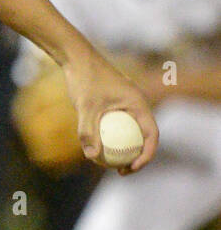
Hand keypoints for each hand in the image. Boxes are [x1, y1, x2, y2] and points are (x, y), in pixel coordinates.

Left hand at [63, 53, 158, 173]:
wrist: (76, 57)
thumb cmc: (84, 79)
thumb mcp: (85, 107)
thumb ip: (88, 131)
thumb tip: (92, 157)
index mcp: (140, 104)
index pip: (152, 135)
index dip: (146, 155)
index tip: (132, 167)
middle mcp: (137, 104)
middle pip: (144, 136)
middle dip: (136, 157)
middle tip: (121, 171)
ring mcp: (126, 103)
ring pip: (130, 131)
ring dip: (124, 149)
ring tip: (110, 165)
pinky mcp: (114, 103)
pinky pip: (118, 125)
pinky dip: (112, 137)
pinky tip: (96, 148)